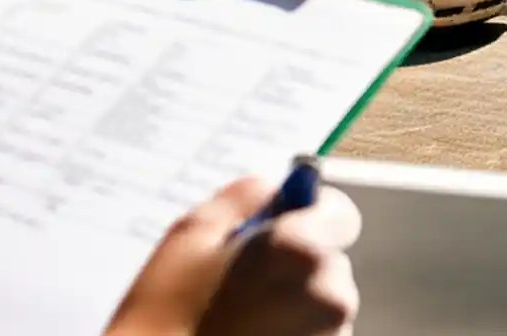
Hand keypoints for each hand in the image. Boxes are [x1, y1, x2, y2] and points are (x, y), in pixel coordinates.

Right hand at [198, 185, 359, 335]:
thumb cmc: (166, 313)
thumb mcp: (192, 233)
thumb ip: (245, 196)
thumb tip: (278, 186)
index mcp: (300, 248)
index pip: (340, 214)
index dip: (311, 215)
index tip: (284, 226)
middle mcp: (329, 293)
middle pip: (330, 262)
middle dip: (296, 266)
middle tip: (243, 283)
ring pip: (324, 305)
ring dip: (294, 306)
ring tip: (241, 320)